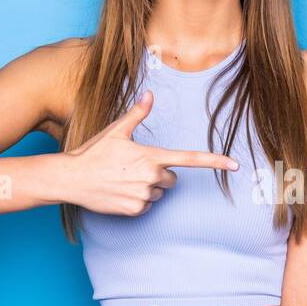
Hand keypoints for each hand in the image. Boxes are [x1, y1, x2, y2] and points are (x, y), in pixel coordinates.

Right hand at [52, 89, 238, 215]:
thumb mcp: (116, 130)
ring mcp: (143, 196)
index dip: (215, 161)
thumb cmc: (94, 153)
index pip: (190, 158)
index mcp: (151, 156)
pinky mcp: (135, 210)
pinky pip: (147, 206)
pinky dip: (137, 200)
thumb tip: (150, 94)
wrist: (71, 179)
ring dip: (147, 187)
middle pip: (171, 178)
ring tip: (123, 179)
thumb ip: (137, 114)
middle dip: (159, 174)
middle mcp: (151, 177)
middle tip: (134, 168)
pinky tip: (119, 192)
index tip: (235, 165)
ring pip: (159, 192)